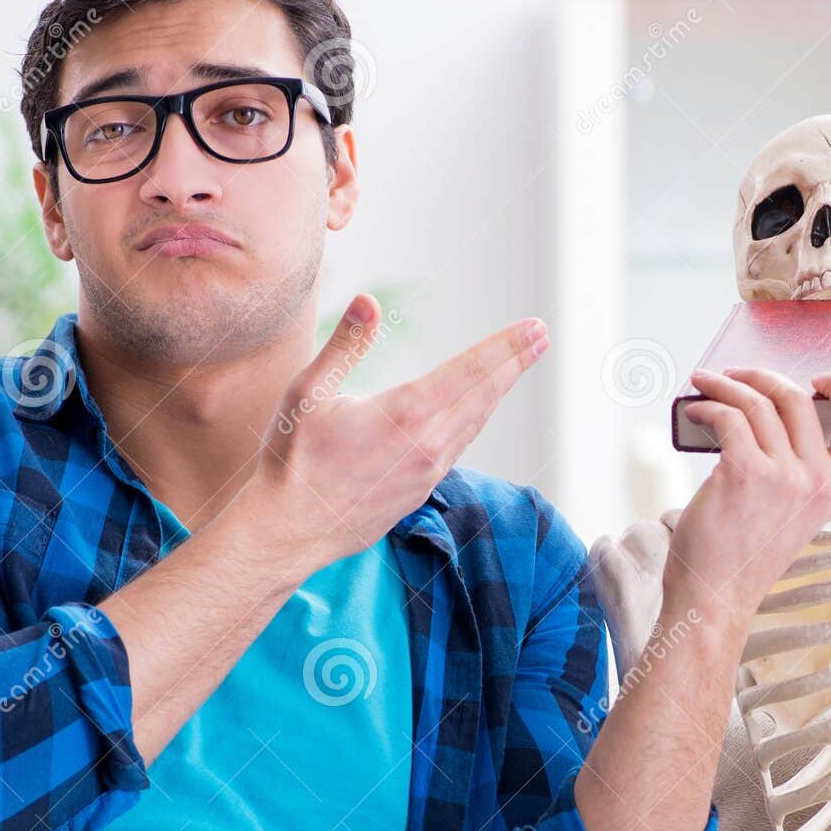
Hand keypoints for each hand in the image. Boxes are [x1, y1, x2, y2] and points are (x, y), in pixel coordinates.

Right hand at [245, 294, 548, 572]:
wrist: (289, 530)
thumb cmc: (292, 459)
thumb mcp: (308, 393)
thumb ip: (345, 346)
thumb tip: (369, 301)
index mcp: (405, 414)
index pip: (469, 370)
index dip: (505, 346)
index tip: (534, 327)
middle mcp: (427, 445)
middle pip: (485, 395)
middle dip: (515, 362)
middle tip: (541, 336)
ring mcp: (428, 472)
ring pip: (475, 423)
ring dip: (497, 392)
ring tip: (515, 367)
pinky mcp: (421, 492)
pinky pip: (458, 447)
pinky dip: (474, 421)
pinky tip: (475, 411)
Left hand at [662, 366, 830, 634]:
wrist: (715, 598)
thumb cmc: (740, 559)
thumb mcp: (788, 517)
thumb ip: (793, 476)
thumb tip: (765, 421)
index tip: (817, 376)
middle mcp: (816, 480)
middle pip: (798, 399)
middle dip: (762, 377)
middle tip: (733, 375)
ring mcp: (783, 476)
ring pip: (759, 403)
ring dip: (726, 386)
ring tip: (704, 385)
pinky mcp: (744, 473)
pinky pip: (729, 418)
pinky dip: (708, 406)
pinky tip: (693, 412)